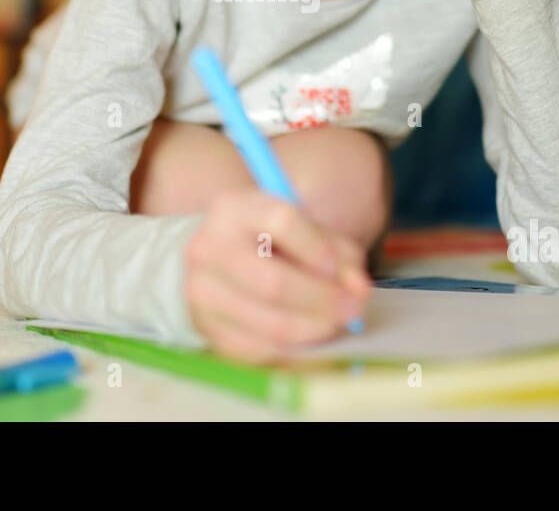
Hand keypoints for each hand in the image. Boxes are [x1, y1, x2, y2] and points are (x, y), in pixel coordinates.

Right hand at [184, 190, 371, 363]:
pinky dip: (293, 349)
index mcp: (234, 208)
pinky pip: (259, 350)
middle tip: (354, 309)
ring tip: (336, 323)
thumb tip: (357, 289)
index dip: (318, 247)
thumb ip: (336, 251)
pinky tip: (310, 336)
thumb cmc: (268, 240)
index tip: (344, 269)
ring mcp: (200, 290)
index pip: (281, 221)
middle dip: (322, 300)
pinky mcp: (205, 327)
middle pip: (272, 282)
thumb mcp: (301, 229)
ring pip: (268, 322)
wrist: (216, 258)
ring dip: (313, 329)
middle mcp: (208, 247)